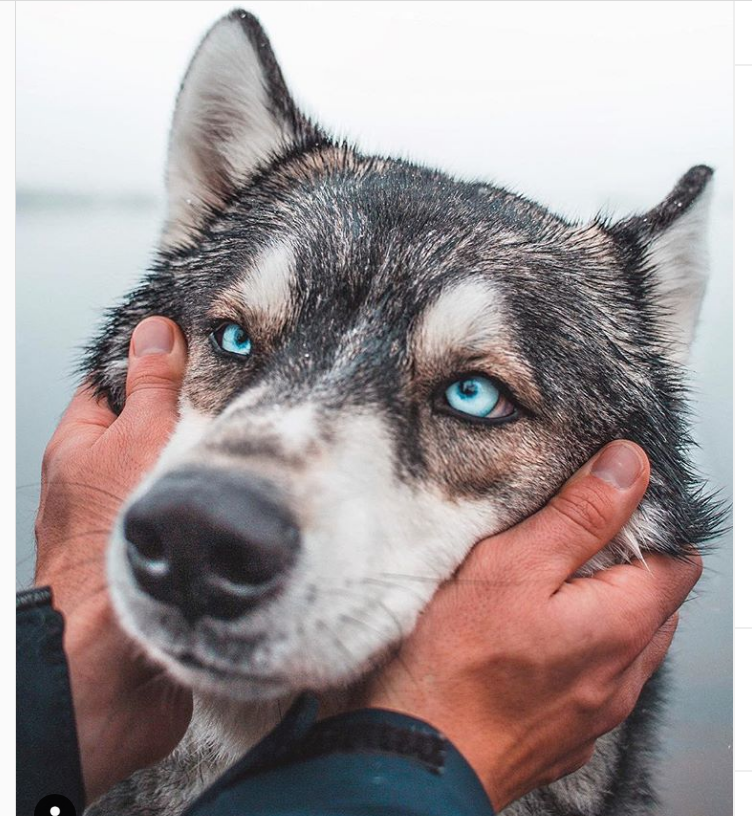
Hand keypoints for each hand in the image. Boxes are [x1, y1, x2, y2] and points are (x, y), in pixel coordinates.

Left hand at [35, 317, 192, 803]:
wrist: (111, 662)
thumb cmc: (104, 555)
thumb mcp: (136, 443)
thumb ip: (151, 387)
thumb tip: (157, 334)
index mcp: (81, 447)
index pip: (113, 381)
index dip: (151, 359)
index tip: (196, 348)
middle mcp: (98, 482)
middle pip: (148, 423)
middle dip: (189, 409)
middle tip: (234, 396)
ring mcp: (127, 518)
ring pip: (173, 467)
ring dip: (205, 456)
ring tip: (246, 443)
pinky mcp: (156, 554)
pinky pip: (187, 509)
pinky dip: (210, 499)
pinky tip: (240, 496)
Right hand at [362, 441, 701, 810]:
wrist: (418, 757)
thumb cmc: (456, 663)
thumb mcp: (514, 563)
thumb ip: (580, 514)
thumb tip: (628, 467)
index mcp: (621, 625)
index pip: (678, 563)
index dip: (646, 528)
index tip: (598, 511)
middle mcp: (622, 676)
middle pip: (653, 605)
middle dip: (623, 568)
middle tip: (561, 548)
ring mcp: (597, 712)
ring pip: (625, 646)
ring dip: (601, 613)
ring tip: (542, 596)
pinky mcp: (566, 735)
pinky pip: (595, 683)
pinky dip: (580, 655)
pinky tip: (531, 646)